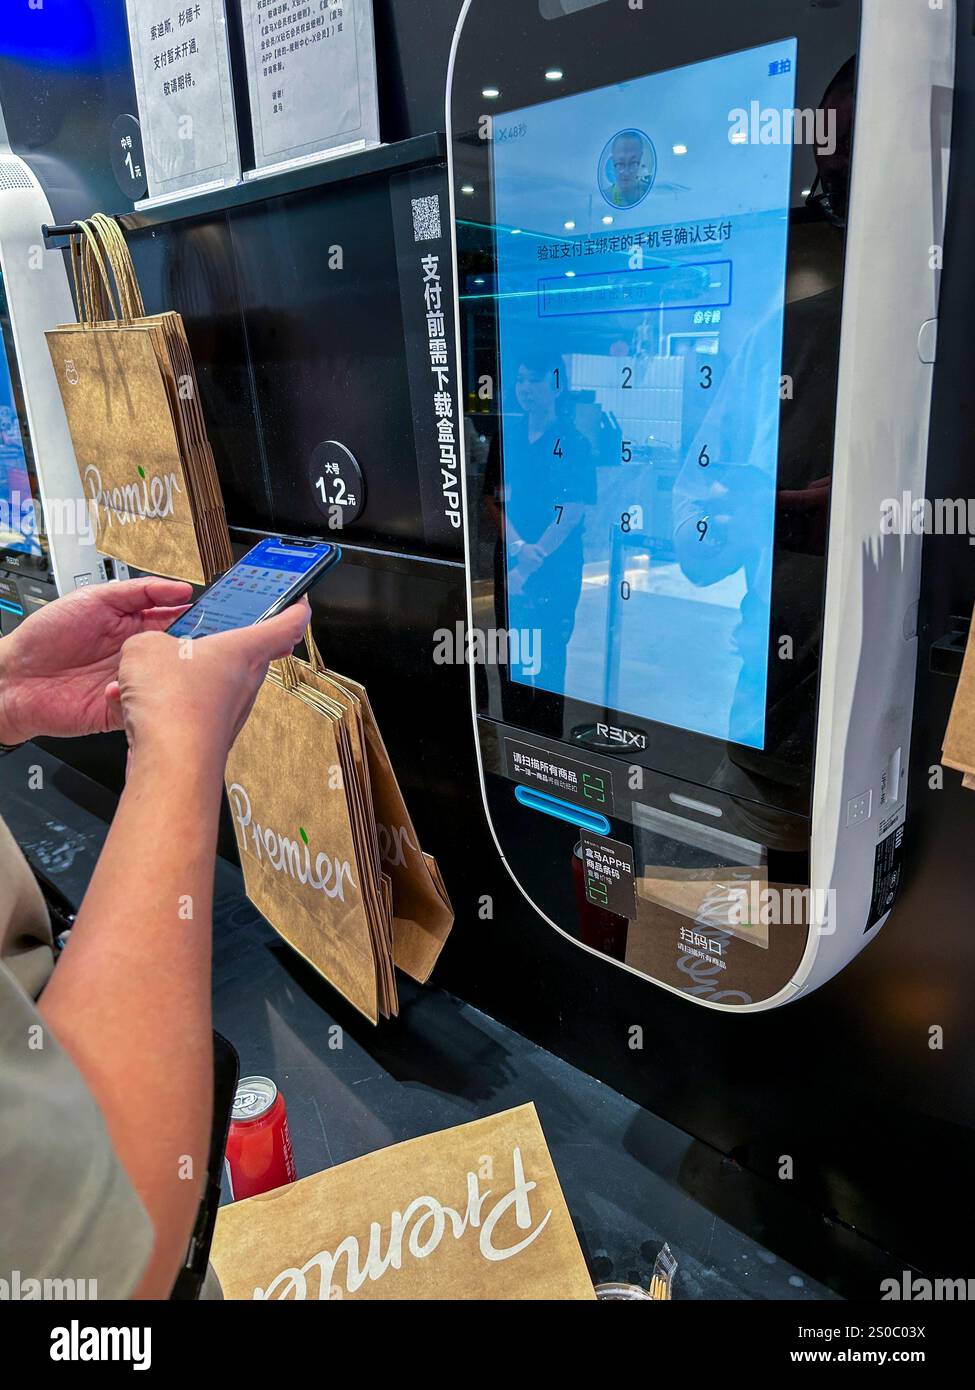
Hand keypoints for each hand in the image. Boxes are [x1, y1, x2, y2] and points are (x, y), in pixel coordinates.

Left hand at [0, 577, 191, 744]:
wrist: (14, 679)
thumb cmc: (45, 636)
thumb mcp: (94, 598)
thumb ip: (139, 592)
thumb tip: (179, 589)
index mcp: (133, 625)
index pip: (176, 619)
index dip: (196, 616)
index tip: (218, 614)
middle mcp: (135, 654)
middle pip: (178, 652)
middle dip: (193, 647)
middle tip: (207, 642)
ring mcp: (131, 682)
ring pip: (168, 681)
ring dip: (172, 675)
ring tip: (175, 666)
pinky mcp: (124, 709)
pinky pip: (147, 706)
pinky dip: (147, 698)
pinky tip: (137, 687)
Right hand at [106, 600, 310, 765]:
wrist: (170, 759)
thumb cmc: (173, 703)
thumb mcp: (145, 646)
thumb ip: (149, 640)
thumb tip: (145, 650)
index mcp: (243, 649)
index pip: (286, 624)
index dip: (295, 609)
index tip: (300, 602)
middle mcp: (244, 682)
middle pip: (247, 654)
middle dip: (226, 642)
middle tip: (207, 631)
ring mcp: (230, 711)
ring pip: (213, 684)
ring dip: (185, 678)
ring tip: (152, 673)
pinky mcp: (210, 735)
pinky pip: (188, 711)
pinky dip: (165, 706)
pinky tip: (138, 706)